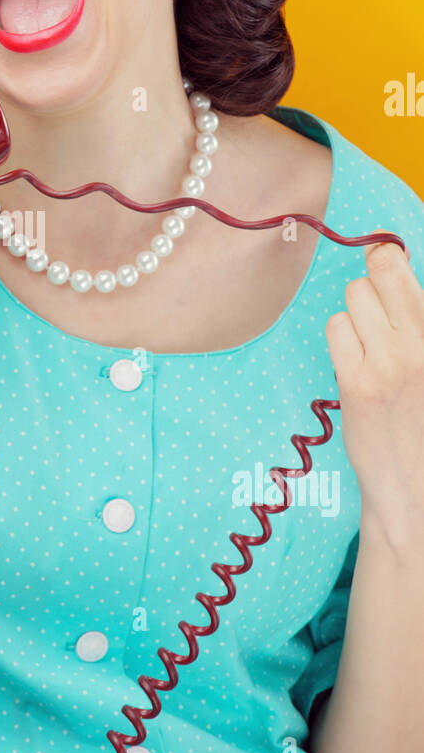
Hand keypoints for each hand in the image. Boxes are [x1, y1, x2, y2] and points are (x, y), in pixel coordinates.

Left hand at [325, 228, 423, 558]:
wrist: (418, 496)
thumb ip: (417, 325)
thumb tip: (393, 267)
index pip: (410, 273)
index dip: (393, 258)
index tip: (388, 256)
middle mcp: (422, 346)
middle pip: (383, 269)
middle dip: (377, 276)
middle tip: (379, 297)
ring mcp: (392, 363)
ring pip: (355, 297)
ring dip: (358, 311)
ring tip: (371, 339)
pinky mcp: (358, 384)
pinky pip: (336, 329)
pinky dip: (342, 337)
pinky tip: (355, 359)